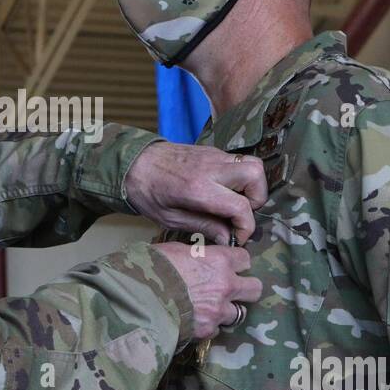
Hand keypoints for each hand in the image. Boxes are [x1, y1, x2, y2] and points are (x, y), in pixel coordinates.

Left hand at [126, 142, 267, 245]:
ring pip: (252, 163)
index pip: (240, 206)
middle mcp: (211, 168)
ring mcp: (213, 155)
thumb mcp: (171, 218)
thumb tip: (229, 238)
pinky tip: (222, 191)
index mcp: (198, 189)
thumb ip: (203, 227)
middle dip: (257, 198)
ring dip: (251, 185)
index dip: (246, 227)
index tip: (237, 236)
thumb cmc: (146, 192)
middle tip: (241, 213)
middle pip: (256, 174)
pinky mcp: (212, 151)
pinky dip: (239, 177)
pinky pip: (237, 161)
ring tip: (235, 202)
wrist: (132, 162)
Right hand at [153, 242, 262, 340]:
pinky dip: (208, 326)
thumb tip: (198, 258)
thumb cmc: (151, 268)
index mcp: (219, 260)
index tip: (229, 266)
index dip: (237, 262)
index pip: (245, 259)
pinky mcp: (207, 330)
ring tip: (210, 309)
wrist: (138, 299)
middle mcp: (225, 285)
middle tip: (230, 289)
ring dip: (227, 311)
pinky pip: (216, 329)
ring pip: (239, 313)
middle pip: (255, 289)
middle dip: (245, 289)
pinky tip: (194, 320)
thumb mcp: (174, 250)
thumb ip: (195, 255)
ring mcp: (218, 311)